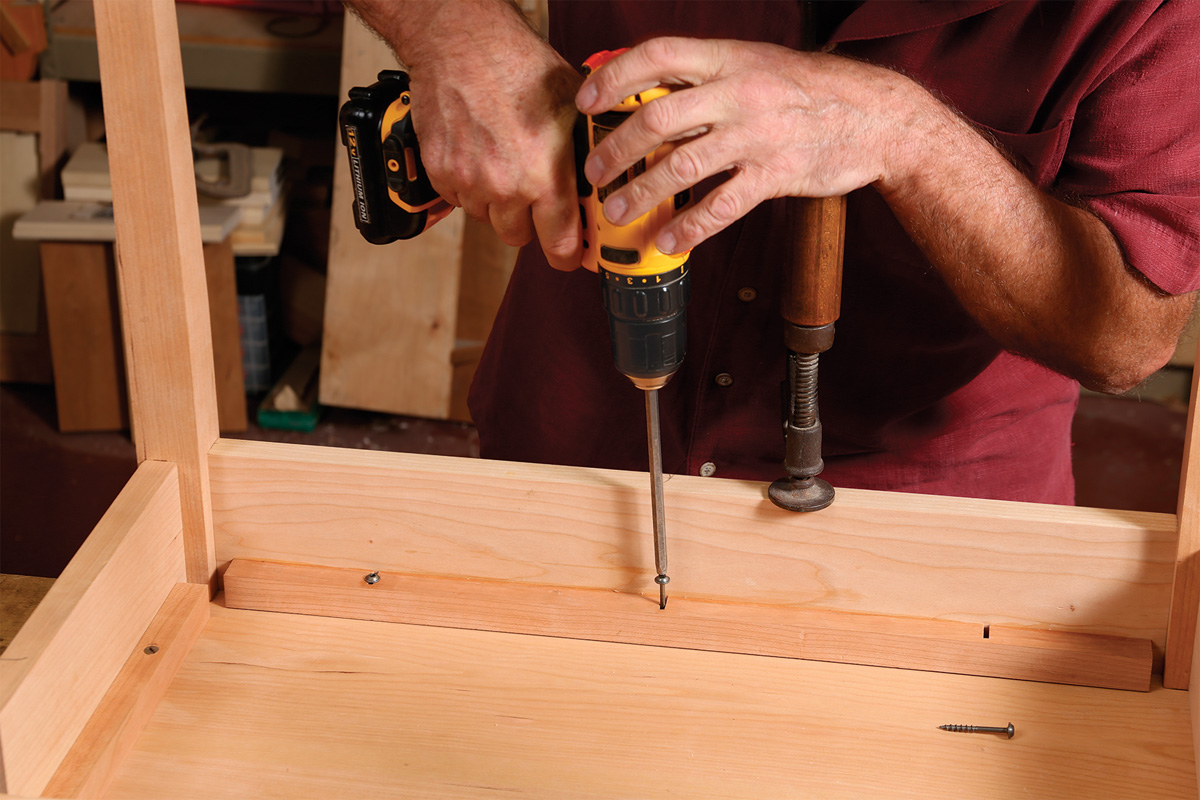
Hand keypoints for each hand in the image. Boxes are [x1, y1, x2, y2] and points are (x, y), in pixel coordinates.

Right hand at [349, 0, 583, 269]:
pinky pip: (459, 199)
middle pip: (519, 237)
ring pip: (488, 218)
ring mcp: (469, 182)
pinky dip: (470, 187)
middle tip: (535, 199)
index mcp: (545, 175)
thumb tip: (602, 178)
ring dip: (498, 203)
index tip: (571, 256)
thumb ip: (585, 149)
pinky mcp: (440, 173)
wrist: (461, 42)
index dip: (568, 255)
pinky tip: (480, 155)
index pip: (560, 244)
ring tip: (505, 165)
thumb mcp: (574, 107)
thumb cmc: (517, 64)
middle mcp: (505, 187)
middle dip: (530, 223)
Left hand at [575, 37, 914, 255]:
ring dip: (642, 192)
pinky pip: (722, 206)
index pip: (658, 55)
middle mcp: (738, 93)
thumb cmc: (808, 90)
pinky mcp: (774, 174)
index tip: (587, 100)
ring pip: (682, 165)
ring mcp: (756, 135)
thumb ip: (707, 77)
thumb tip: (648, 92)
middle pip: (658, 118)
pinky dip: (691, 227)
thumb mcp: (756, 64)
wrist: (876, 115)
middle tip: (594, 171)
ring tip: (617, 210)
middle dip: (617, 148)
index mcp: (729, 57)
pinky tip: (670, 240)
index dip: (615, 75)